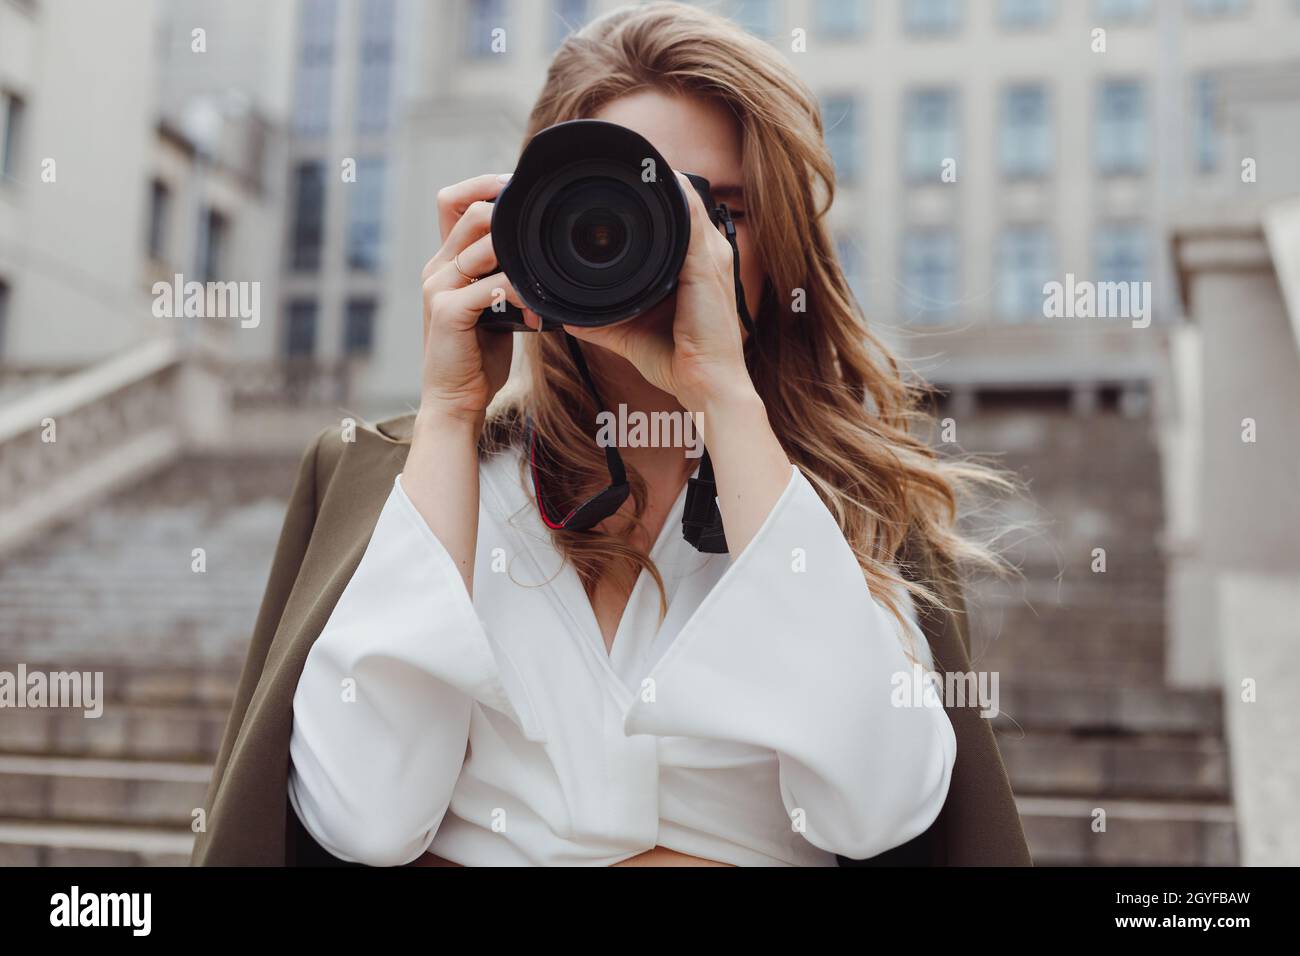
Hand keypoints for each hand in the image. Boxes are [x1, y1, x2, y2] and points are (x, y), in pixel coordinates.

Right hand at [418, 173, 540, 426]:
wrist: (455, 400)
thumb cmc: (478, 357)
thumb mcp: (492, 307)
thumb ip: (503, 277)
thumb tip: (539, 256)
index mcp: (445, 262)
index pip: (453, 200)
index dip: (486, 187)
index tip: (523, 196)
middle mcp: (436, 268)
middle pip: (472, 211)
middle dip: (513, 218)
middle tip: (544, 243)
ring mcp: (437, 287)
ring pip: (483, 244)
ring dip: (522, 261)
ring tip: (543, 291)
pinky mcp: (446, 311)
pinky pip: (491, 285)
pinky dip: (519, 293)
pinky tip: (534, 314)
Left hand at [563, 171, 753, 413]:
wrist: (706, 386)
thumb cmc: (679, 362)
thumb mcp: (632, 334)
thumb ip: (603, 322)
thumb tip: (568, 317)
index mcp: (698, 266)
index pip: (680, 216)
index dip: (654, 197)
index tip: (623, 185)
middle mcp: (710, 255)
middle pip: (684, 200)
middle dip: (654, 180)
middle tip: (620, 164)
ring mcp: (713, 258)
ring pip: (687, 201)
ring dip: (661, 180)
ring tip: (631, 162)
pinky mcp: (707, 267)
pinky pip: (692, 219)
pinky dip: (676, 195)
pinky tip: (656, 178)